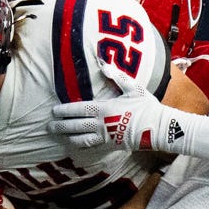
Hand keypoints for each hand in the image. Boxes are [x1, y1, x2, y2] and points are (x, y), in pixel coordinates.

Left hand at [50, 67, 189, 154]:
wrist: (158, 128)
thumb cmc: (146, 106)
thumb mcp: (133, 88)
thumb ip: (116, 76)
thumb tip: (102, 62)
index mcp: (105, 108)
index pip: (80, 109)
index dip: (65, 111)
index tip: (54, 111)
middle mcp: (102, 123)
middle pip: (76, 125)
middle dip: (61, 126)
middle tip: (49, 126)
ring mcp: (106, 136)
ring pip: (82, 138)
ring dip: (68, 137)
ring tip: (59, 136)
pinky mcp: (112, 145)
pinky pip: (93, 146)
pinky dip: (82, 146)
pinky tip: (74, 146)